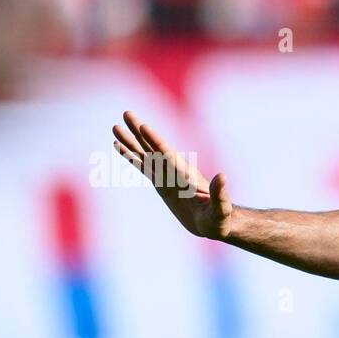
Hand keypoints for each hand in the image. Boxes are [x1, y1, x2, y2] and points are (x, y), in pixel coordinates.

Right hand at [112, 111, 233, 239]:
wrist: (216, 223)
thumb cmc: (221, 218)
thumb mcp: (221, 208)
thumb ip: (220, 193)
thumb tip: (223, 177)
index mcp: (186, 174)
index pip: (168, 153)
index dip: (156, 140)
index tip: (143, 126)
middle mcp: (174, 171)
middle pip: (153, 147)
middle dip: (139, 131)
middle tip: (126, 113)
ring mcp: (167, 176)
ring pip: (145, 154)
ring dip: (131, 141)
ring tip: (115, 127)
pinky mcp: (161, 184)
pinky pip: (143, 167)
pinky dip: (131, 157)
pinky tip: (120, 147)